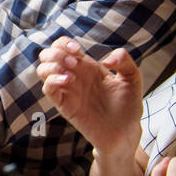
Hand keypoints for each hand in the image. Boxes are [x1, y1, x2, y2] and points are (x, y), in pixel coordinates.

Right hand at [38, 38, 142, 154]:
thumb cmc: (128, 107)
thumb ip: (125, 62)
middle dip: (56, 52)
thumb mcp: (133, 79)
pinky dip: (53, 80)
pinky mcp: (64, 105)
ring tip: (71, 73)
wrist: (125, 132)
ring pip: (42, 70)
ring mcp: (67, 90)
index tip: (77, 49)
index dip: (64, 43)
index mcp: (87, 66)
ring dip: (52, 65)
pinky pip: (48, 89)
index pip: (63, 47)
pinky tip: (68, 80)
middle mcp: (73, 76)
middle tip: (73, 61)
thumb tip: (106, 59)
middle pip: (47, 55)